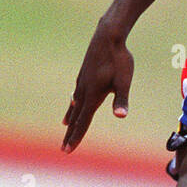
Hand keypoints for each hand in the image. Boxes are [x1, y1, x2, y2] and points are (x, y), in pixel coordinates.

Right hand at [61, 21, 133, 152]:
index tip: (68, 150)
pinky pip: (77, 92)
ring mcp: (82, 81)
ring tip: (66, 126)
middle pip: (76, 117)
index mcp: (93, 95)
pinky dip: (73, 101)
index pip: (83, 121)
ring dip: (71, 117)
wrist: (108, 36)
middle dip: (70, 134)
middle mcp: (84, 90)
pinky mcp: (84, 74)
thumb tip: (121, 115)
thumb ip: (121, 99)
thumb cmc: (119, 59)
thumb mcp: (123, 81)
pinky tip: (73, 100)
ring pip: (75, 104)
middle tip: (64, 149)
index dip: (76, 137)